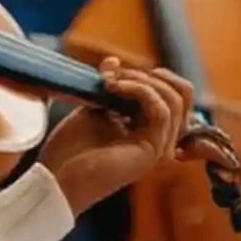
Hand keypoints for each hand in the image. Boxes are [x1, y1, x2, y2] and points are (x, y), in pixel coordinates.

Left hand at [39, 58, 231, 212]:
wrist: (55, 179)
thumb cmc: (70, 151)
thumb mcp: (94, 108)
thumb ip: (110, 88)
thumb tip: (114, 60)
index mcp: (152, 132)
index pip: (175, 94)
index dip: (151, 75)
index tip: (116, 71)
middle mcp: (163, 141)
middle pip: (184, 94)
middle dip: (154, 75)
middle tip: (118, 74)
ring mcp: (161, 148)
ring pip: (175, 99)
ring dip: (143, 81)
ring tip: (112, 81)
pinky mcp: (153, 151)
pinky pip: (160, 110)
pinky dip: (140, 91)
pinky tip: (115, 86)